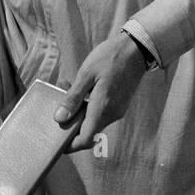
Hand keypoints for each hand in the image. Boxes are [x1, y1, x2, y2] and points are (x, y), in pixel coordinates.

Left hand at [54, 33, 148, 152]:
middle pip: (89, 132)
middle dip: (72, 126)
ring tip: (69, 94)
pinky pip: (102, 114)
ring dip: (81, 115)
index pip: (86, 139)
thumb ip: (73, 98)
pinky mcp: (120, 105)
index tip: (58, 141)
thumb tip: (59, 118)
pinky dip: (90, 109)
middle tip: (59, 110)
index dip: (71, 145)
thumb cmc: (110, 57)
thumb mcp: (86, 74)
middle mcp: (112, 114)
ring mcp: (117, 111)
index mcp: (102, 109)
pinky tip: (84, 92)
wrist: (137, 49)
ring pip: (95, 122)